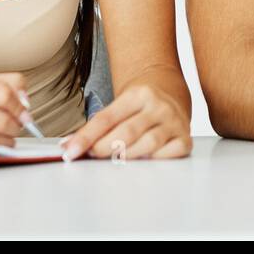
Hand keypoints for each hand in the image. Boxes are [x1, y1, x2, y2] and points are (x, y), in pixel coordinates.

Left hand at [61, 82, 191, 160]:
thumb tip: (69, 146)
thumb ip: (98, 126)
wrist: (170, 93)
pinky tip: (145, 159)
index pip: (106, 118)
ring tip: (114, 159)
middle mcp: (158, 106)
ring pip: (147, 145)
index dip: (86, 137)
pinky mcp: (184, 137)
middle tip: (90, 156)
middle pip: (126, 132)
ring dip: (126, 156)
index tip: (69, 151)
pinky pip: (169, 154)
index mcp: (138, 94)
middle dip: (103, 148)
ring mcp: (174, 122)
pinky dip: (155, 160)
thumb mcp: (119, 105)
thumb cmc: (139, 105)